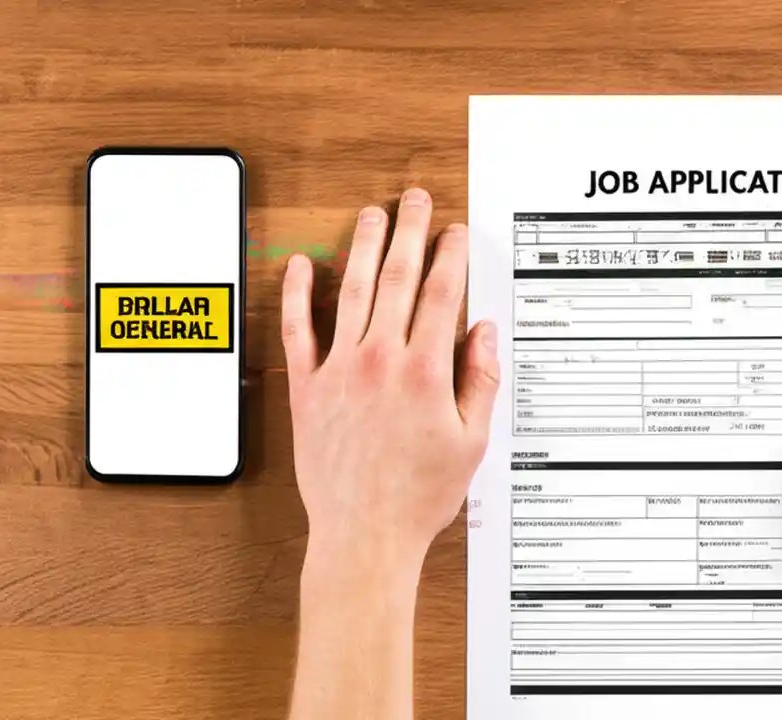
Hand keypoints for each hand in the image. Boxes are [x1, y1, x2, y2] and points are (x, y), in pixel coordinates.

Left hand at [280, 189, 499, 562]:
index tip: (456, 232)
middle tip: (415, 201)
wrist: (364, 534)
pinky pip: (298, 330)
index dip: (451, 255)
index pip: (443, 294)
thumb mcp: (471, 442)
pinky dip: (299, 294)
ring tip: (373, 215)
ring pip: (353, 291)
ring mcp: (340, 370)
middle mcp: (381, 360)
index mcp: (425, 372)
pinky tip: (304, 265)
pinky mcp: (307, 388)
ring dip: (364, 246)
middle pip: (399, 278)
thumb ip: (480, 382)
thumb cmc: (418, 496)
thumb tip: (482, 333)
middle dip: (411, 232)